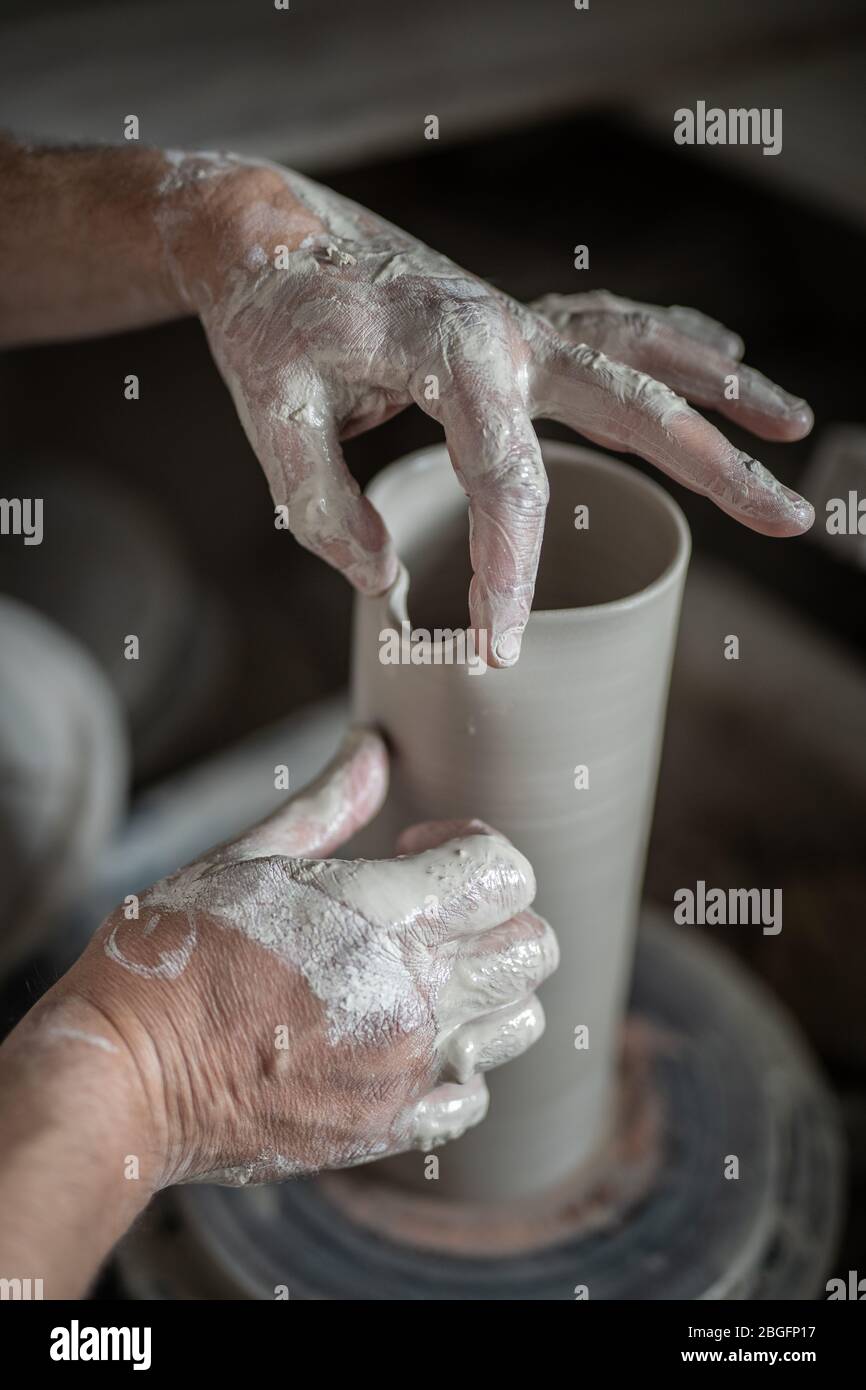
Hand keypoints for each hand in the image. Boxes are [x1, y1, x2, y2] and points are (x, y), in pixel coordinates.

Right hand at [64, 729, 556, 1186]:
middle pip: (534, 944)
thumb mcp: (248, 856)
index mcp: (388, 918)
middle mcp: (417, 997)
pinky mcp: (386, 1126)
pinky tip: (405, 1040)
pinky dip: (457, 1066)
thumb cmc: (176, 954)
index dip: (475, 847)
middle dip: (496, 912)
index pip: (510, 874)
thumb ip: (329, 802)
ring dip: (490, 987)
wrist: (127, 1076)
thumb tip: (372, 744)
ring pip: (520, 1020)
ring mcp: (408, 1069)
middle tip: (430, 909)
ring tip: (424, 973)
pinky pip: (471, 1097)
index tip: (420, 848)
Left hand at [159, 155, 813, 666]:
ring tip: (794, 427)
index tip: (499, 651)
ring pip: (643, 356)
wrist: (272, 236)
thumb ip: (325, 505)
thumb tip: (385, 580)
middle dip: (714, 466)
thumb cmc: (272, 319)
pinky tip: (724, 355)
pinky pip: (617, 331)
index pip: (505, 478)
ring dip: (724, 391)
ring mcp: (520, 324)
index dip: (508, 572)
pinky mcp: (518, 328)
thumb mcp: (272, 412)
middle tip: (787, 516)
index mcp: (449, 350)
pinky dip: (676, 344)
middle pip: (631, 404)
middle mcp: (506, 331)